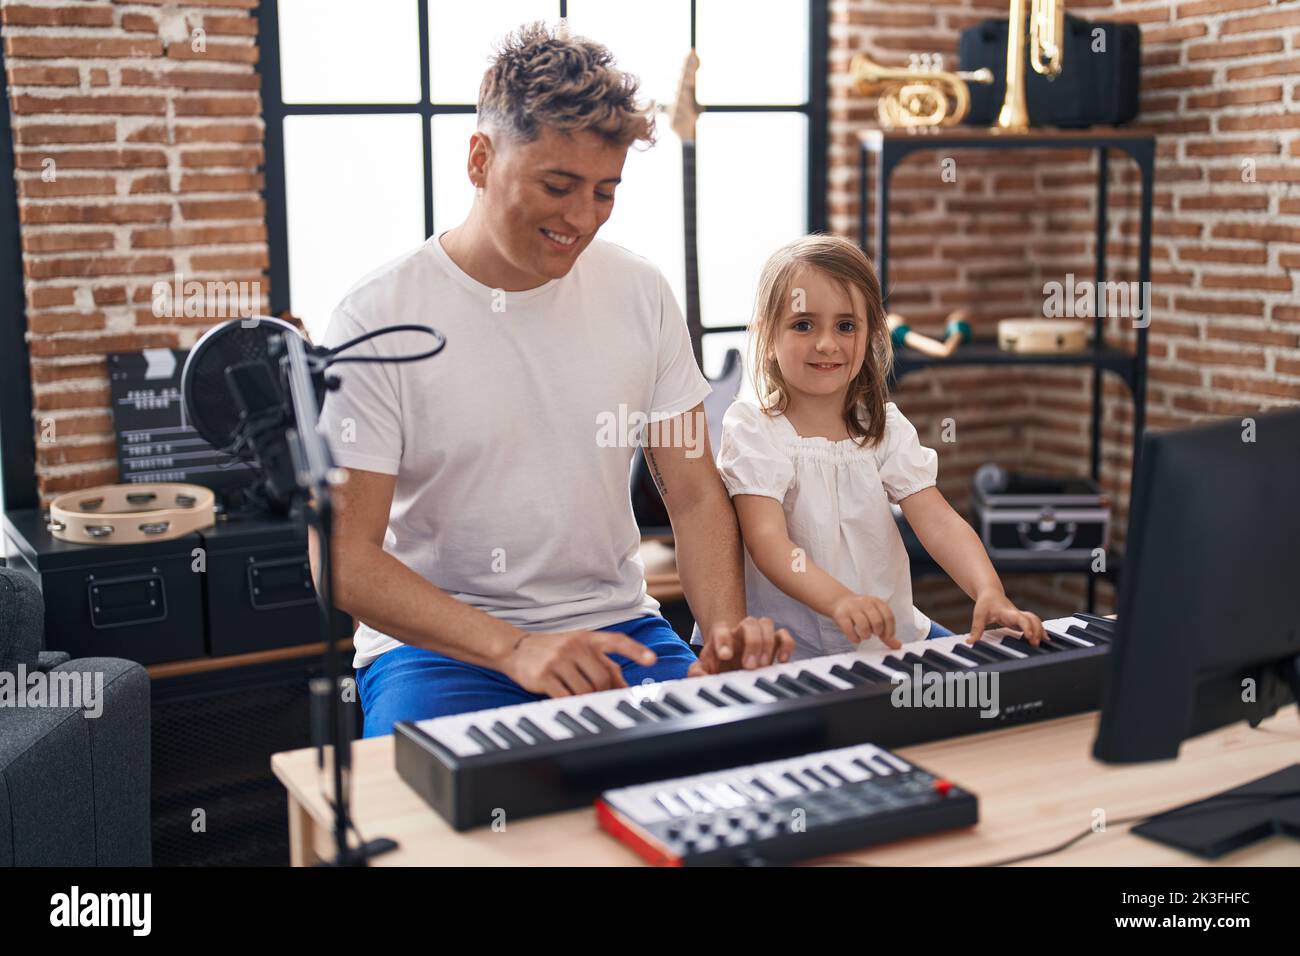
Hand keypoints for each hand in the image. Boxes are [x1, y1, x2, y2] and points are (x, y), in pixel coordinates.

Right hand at [502, 629, 656, 697]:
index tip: (652, 660)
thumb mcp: (579, 650)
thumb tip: (625, 687)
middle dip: (605, 693)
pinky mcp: (544, 676)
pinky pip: (565, 697)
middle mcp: (574, 645)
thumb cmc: (554, 651)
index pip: (617, 641)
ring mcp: (558, 660)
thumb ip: (603, 664)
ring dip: (587, 700)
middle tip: (601, 699)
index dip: (636, 651)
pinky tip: (566, 702)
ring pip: (585, 690)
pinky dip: (570, 704)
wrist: (516, 649)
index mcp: (587, 638)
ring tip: (581, 700)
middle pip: (602, 677)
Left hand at [687, 616, 794, 675]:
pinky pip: (784, 635)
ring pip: (766, 624)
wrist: (729, 661)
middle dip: (752, 643)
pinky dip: (786, 645)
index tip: (725, 655)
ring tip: (763, 666)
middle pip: (749, 623)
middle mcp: (740, 632)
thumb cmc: (717, 664)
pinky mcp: (774, 643)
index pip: (721, 631)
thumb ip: (697, 671)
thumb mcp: (704, 669)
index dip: (723, 640)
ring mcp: (758, 635)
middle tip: (749, 666)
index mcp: (721, 637)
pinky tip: (782, 660)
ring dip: (767, 644)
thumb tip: (698, 674)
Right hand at [829, 593, 899, 648]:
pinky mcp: (841, 615)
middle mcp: (865, 603)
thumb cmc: (861, 612)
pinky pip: (849, 629)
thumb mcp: (875, 616)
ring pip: (863, 625)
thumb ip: (886, 631)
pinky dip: (854, 638)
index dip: (890, 629)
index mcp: (876, 602)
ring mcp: (852, 608)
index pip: (888, 616)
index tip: (887, 637)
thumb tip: (897, 645)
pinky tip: (856, 638)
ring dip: (866, 635)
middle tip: (875, 634)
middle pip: (877, 620)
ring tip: (865, 636)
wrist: (840, 601)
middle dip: (878, 632)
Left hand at [967, 590, 1044, 645]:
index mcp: (1008, 612)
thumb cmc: (985, 603)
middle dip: (1037, 630)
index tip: (1029, 636)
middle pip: (1033, 619)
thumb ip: (976, 629)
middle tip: (1036, 644)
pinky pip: (1034, 623)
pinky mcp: (1021, 620)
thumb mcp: (979, 616)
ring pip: (1036, 621)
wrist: (990, 593)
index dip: (1026, 627)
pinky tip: (1045, 640)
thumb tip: (970, 642)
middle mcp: (1017, 614)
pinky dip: (1041, 630)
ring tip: (1042, 643)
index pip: (1021, 619)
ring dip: (1041, 630)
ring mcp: (1021, 616)